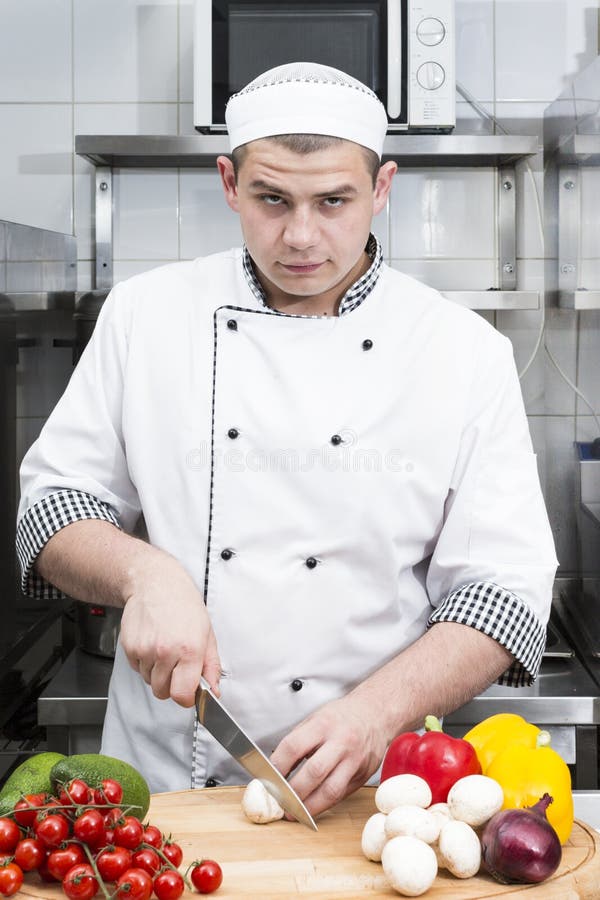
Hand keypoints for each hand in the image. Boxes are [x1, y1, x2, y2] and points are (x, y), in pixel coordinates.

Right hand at [119, 550, 220, 706]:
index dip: (186, 698)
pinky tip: (153, 643)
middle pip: (163, 692)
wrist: (156, 583)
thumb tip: (213, 692)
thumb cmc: (184, 605)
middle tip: (177, 665)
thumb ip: (211, 666)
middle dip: (171, 685)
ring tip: (164, 647)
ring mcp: (145, 650)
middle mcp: (166, 651)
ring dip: (157, 672)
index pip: (182, 695)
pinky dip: (144, 662)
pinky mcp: (130, 647)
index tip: (188, 693)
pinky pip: (138, 668)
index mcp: (190, 649)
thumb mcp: (207, 633)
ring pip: (149, 681)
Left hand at [269, 693, 387, 818]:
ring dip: (309, 806)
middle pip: (314, 772)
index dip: (278, 765)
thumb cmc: (341, 717)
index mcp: (324, 724)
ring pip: (331, 790)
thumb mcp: (316, 718)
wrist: (376, 714)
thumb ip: (298, 740)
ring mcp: (355, 760)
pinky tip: (313, 807)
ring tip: (294, 814)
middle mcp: (341, 742)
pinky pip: (342, 795)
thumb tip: (277, 767)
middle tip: (280, 802)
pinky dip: (325, 804)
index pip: (294, 747)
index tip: (268, 778)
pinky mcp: (364, 774)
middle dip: (293, 792)